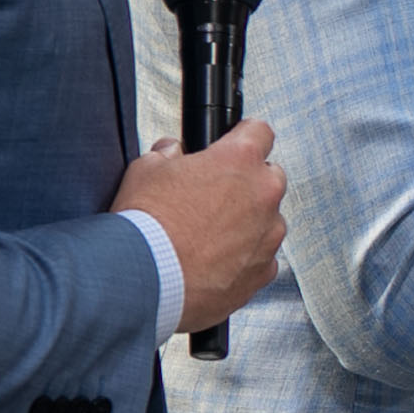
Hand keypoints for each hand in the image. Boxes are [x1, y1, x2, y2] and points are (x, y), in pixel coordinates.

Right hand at [114, 121, 287, 335]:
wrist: (144, 280)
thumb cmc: (146, 225)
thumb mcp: (146, 170)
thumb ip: (167, 155)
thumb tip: (171, 153)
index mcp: (240, 160)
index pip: (259, 132)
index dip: (243, 137)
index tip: (236, 144)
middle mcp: (263, 195)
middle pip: (269, 177)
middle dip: (246, 184)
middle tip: (212, 198)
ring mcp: (268, 235)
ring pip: (268, 221)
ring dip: (247, 223)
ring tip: (207, 237)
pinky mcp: (264, 271)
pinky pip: (261, 257)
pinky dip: (244, 258)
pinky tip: (214, 262)